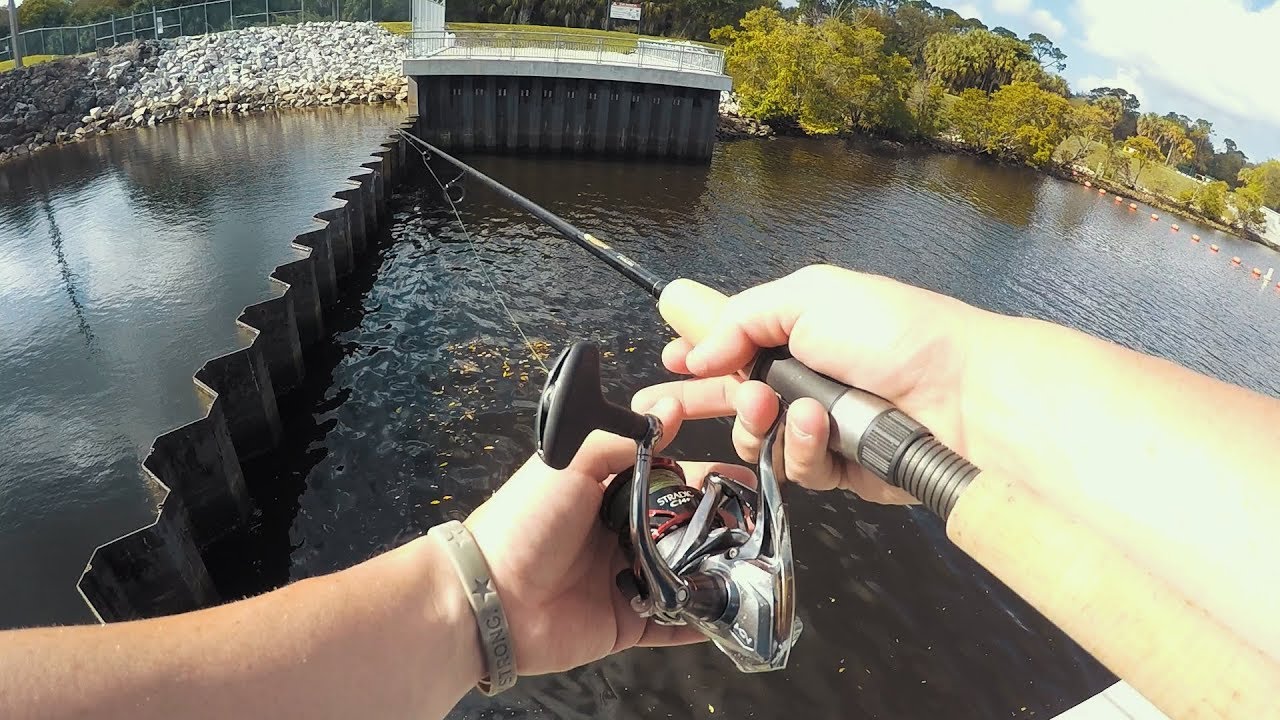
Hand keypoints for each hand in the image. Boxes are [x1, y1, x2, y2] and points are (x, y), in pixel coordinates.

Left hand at [463, 396, 755, 676]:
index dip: (703, 467)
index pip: (666, 471)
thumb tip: (669, 411)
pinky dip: (704, 618)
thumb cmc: (523, 522)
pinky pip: (677, 623)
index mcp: (606, 488)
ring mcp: (627, 577)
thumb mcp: (569, 462)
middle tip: (762, 514)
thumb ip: (621, 438)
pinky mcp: (629, 622)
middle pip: (685, 522)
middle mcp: (621, 530)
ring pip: (688, 571)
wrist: (489, 597)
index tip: (743, 463)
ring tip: (761, 558)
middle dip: (723, 517)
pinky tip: (737, 608)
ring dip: (722, 566)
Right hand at [635, 265, 989, 503]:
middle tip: (655, 411)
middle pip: (729, 399)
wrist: (958, 391)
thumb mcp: (807, 297)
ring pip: (756, 439)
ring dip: (758, 420)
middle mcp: (802, 381)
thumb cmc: (888, 332)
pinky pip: (795, 468)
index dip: (695, 357)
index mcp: (794, 331)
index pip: (731, 346)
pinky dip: (803, 446)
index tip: (667, 363)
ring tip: (776, 403)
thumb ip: (740, 319)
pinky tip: (820, 427)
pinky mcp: (838, 471)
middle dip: (691, 402)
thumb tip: (694, 353)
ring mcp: (818, 428)